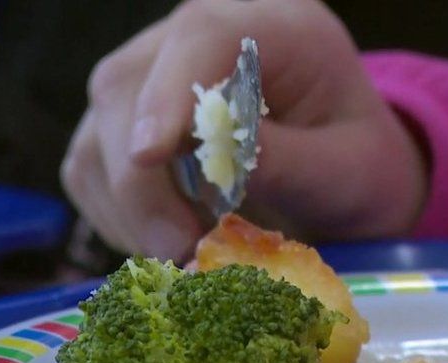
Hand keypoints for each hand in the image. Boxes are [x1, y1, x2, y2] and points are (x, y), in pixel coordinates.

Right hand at [61, 0, 426, 260]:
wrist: (345, 170)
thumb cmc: (356, 164)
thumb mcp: (347, 168)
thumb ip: (288, 159)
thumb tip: (220, 162)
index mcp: (272, 25)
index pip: (200, 35)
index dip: (166, 93)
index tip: (150, 155)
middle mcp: (199, 38)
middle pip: (125, 85)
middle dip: (140, 180)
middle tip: (177, 249)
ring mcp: (155, 77)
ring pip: (97, 131)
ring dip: (127, 207)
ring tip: (184, 252)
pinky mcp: (128, 123)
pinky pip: (91, 167)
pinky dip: (117, 214)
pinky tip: (166, 237)